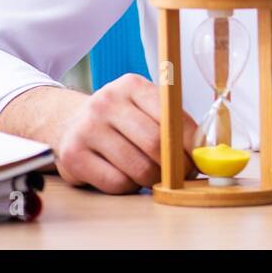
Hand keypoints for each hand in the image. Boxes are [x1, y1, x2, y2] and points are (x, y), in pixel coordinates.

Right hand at [54, 73, 199, 194]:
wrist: (67, 122)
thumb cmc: (117, 119)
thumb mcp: (142, 106)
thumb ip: (171, 121)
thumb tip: (204, 149)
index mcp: (132, 85)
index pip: (172, 116)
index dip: (190, 143)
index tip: (199, 158)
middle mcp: (108, 102)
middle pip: (156, 144)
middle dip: (175, 166)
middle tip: (181, 176)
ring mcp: (87, 128)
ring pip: (138, 167)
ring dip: (152, 179)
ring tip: (151, 175)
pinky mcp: (73, 156)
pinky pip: (117, 183)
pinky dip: (129, 187)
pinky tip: (126, 177)